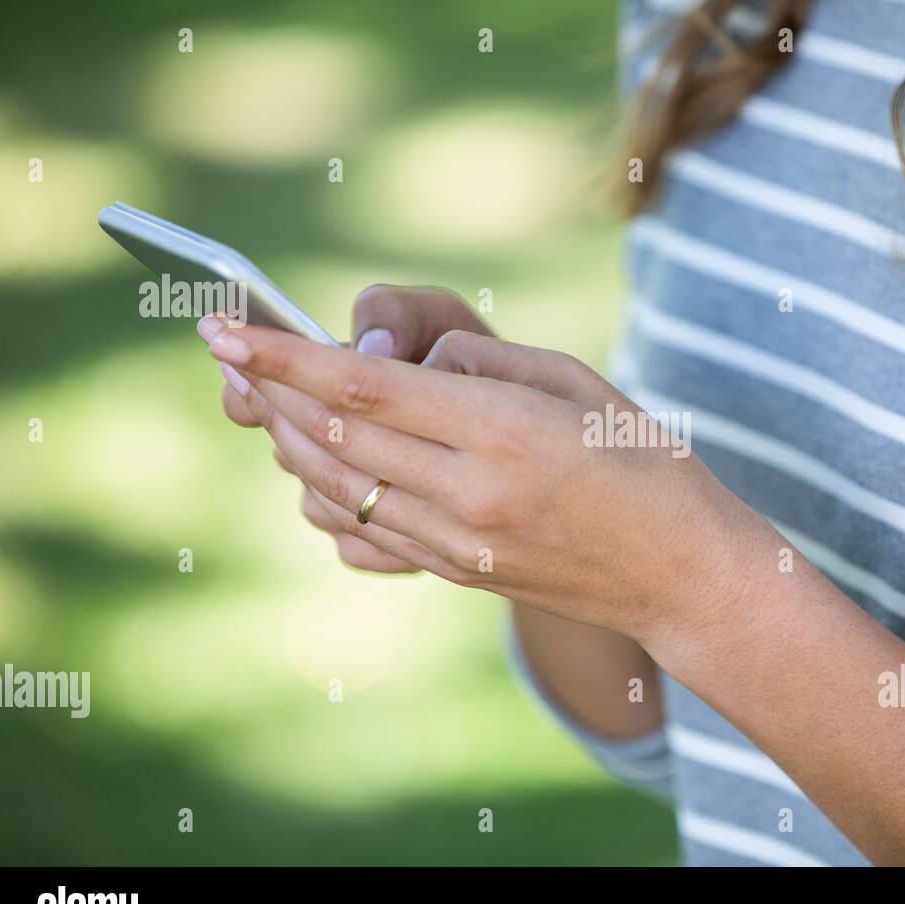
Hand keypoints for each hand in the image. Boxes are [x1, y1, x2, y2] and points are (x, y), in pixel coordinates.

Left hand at [199, 314, 779, 648]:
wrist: (680, 574)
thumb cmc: (644, 461)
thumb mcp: (578, 382)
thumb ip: (486, 362)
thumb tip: (412, 363)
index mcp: (503, 431)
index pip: (366, 386)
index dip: (285, 355)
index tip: (224, 327)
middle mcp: (468, 493)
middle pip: (336, 436)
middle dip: (268, 390)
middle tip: (226, 352)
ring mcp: (457, 544)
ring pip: (337, 488)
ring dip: (286, 441)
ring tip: (259, 399)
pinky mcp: (455, 573)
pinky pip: (365, 531)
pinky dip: (325, 492)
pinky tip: (314, 463)